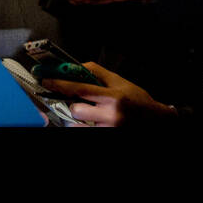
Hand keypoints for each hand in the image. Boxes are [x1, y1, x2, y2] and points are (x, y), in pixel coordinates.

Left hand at [41, 62, 177, 125]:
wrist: (156, 121)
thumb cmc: (136, 99)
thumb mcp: (118, 81)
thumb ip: (96, 72)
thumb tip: (74, 66)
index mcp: (112, 97)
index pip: (79, 88)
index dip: (60, 84)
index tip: (46, 81)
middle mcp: (111, 115)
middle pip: (76, 110)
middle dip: (76, 105)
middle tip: (83, 103)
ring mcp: (109, 129)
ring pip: (78, 124)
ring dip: (80, 119)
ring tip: (92, 114)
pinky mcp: (108, 136)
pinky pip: (85, 131)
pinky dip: (85, 126)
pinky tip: (94, 121)